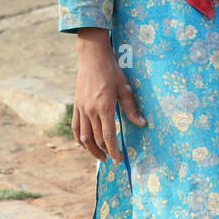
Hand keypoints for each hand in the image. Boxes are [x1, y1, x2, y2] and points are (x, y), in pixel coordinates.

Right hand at [74, 28, 145, 162]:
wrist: (93, 58)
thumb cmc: (112, 71)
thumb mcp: (125, 88)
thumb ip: (132, 108)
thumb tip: (143, 124)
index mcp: (104, 107)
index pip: (108, 136)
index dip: (113, 151)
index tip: (118, 160)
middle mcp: (91, 110)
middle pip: (96, 138)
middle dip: (105, 151)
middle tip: (113, 158)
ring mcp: (81, 108)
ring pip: (83, 136)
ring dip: (91, 149)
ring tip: (100, 155)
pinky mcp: (76, 105)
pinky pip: (76, 127)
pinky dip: (79, 138)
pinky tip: (85, 143)